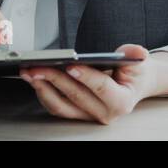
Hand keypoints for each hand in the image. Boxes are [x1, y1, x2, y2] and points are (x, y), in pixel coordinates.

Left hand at [20, 44, 155, 124]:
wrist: (133, 85)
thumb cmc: (133, 73)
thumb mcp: (139, 62)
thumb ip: (134, 55)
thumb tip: (136, 52)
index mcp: (122, 102)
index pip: (101, 88)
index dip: (86, 76)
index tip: (70, 65)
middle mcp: (104, 113)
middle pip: (75, 96)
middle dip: (54, 79)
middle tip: (38, 66)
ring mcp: (88, 116)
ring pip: (61, 105)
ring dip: (42, 88)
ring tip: (29, 72)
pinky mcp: (77, 114)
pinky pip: (56, 106)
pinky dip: (43, 92)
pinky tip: (34, 79)